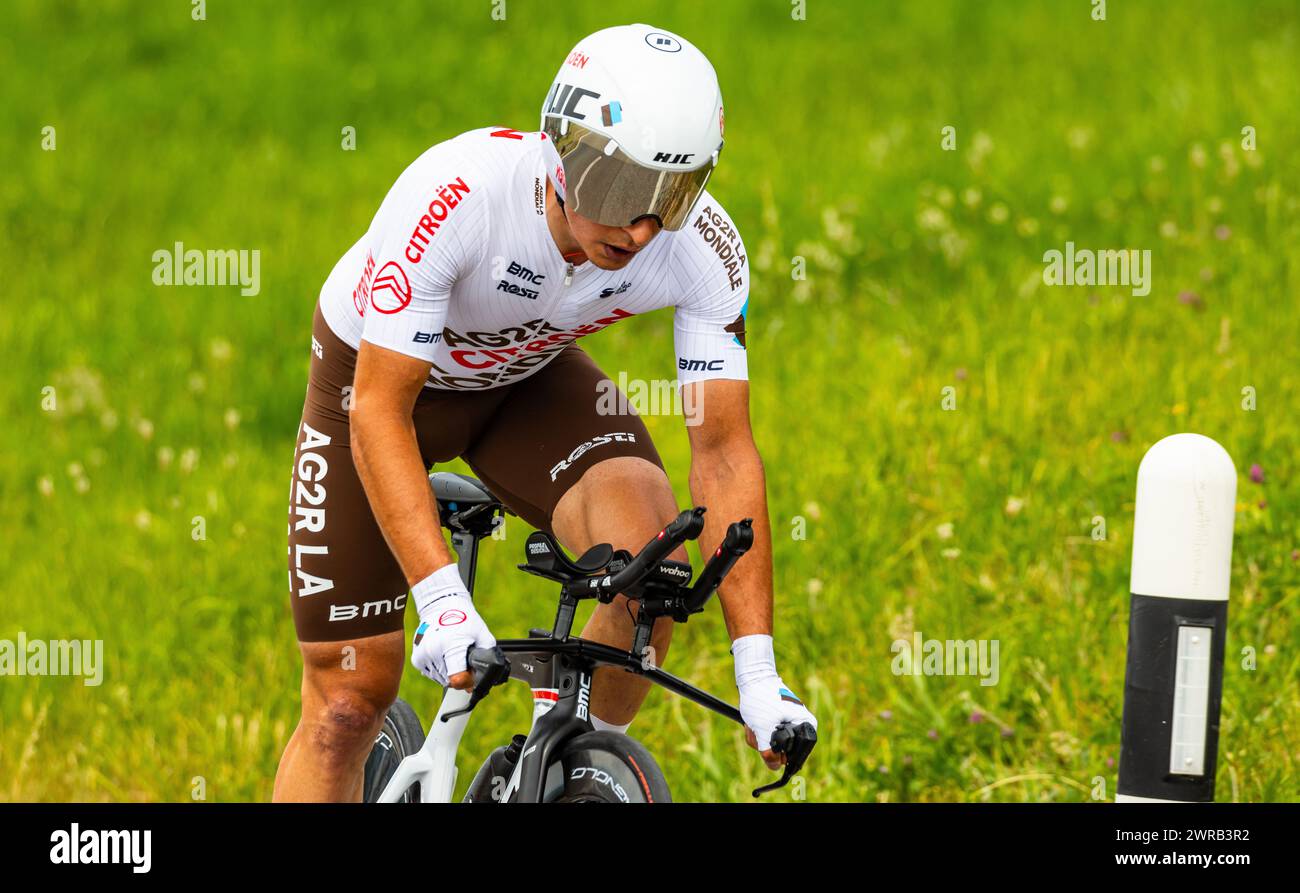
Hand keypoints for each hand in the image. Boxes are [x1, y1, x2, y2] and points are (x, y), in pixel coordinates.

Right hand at [410, 564, 494, 688]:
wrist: (441, 605)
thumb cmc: (463, 618)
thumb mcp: (482, 633)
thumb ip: (487, 655)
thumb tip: (484, 678)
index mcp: (450, 646)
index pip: (456, 679)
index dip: (467, 681)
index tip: (470, 673)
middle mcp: (433, 652)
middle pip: (449, 681)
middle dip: (459, 675)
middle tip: (464, 659)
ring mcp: (423, 656)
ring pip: (440, 679)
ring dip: (448, 672)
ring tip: (453, 654)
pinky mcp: (416, 658)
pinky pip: (431, 674)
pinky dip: (439, 669)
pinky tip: (444, 655)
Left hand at [738, 676, 817, 768]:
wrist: (753, 676)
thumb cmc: (761, 698)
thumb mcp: (762, 728)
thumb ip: (768, 751)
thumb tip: (775, 768)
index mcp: (806, 725)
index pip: (797, 756)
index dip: (780, 757)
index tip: (766, 747)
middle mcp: (801, 725)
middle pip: (783, 752)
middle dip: (764, 744)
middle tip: (756, 728)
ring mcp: (789, 723)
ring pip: (772, 745)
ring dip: (757, 737)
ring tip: (753, 721)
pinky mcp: (778, 721)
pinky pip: (767, 736)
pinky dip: (757, 732)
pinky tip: (751, 721)